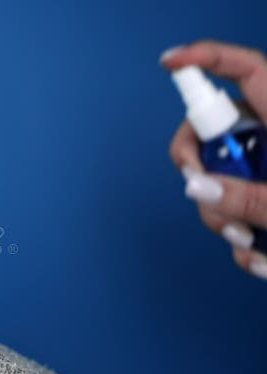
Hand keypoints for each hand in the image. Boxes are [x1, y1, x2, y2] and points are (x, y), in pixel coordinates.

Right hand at [161, 40, 266, 277]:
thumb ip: (249, 197)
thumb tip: (196, 186)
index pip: (248, 71)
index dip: (207, 57)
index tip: (170, 62)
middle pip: (215, 131)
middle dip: (197, 163)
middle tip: (196, 189)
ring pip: (221, 181)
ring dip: (223, 218)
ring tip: (249, 245)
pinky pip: (240, 217)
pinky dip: (245, 243)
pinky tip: (264, 262)